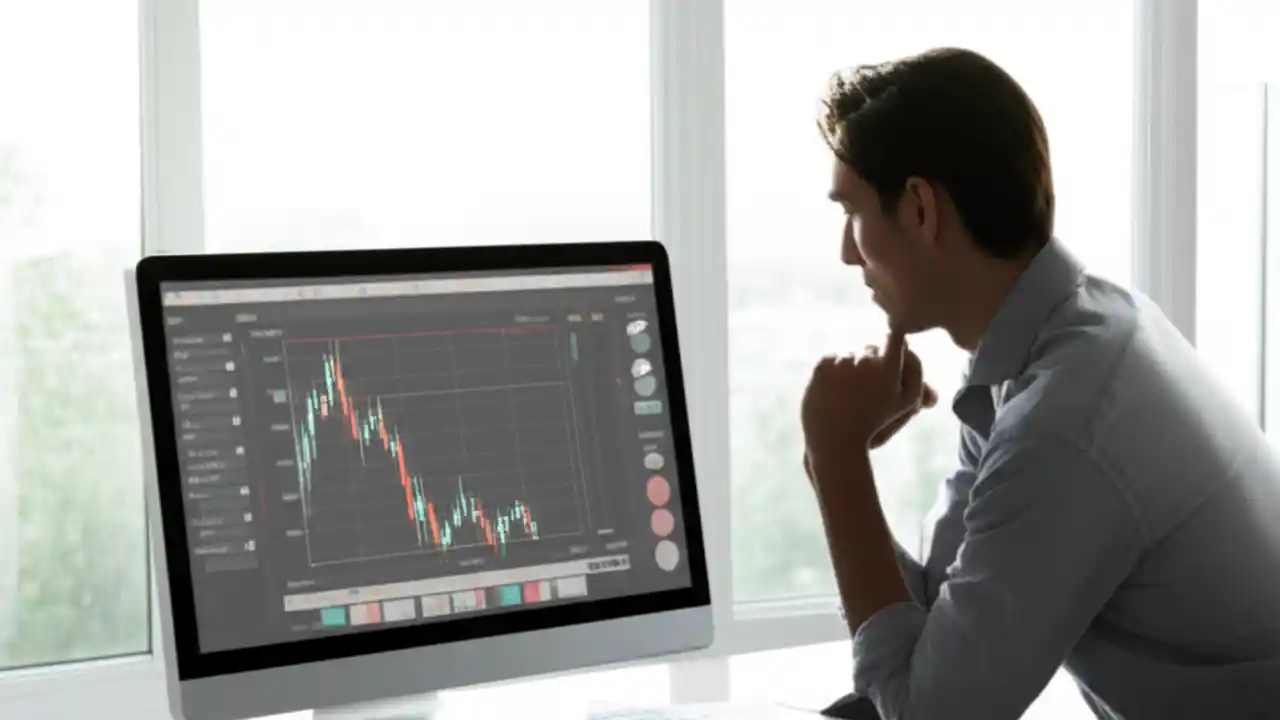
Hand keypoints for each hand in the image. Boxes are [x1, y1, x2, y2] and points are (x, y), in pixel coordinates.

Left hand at [801, 331, 935, 465]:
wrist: (835, 439)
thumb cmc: (874, 425)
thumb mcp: (904, 406)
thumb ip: (916, 382)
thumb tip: (921, 364)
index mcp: (889, 366)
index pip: (895, 336)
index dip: (894, 343)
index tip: (892, 352)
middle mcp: (866, 357)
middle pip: (872, 346)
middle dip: (873, 360)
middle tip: (870, 383)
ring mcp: (842, 359)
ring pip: (851, 352)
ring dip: (853, 364)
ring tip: (852, 390)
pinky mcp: (823, 364)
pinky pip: (833, 357)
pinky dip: (834, 368)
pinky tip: (836, 388)